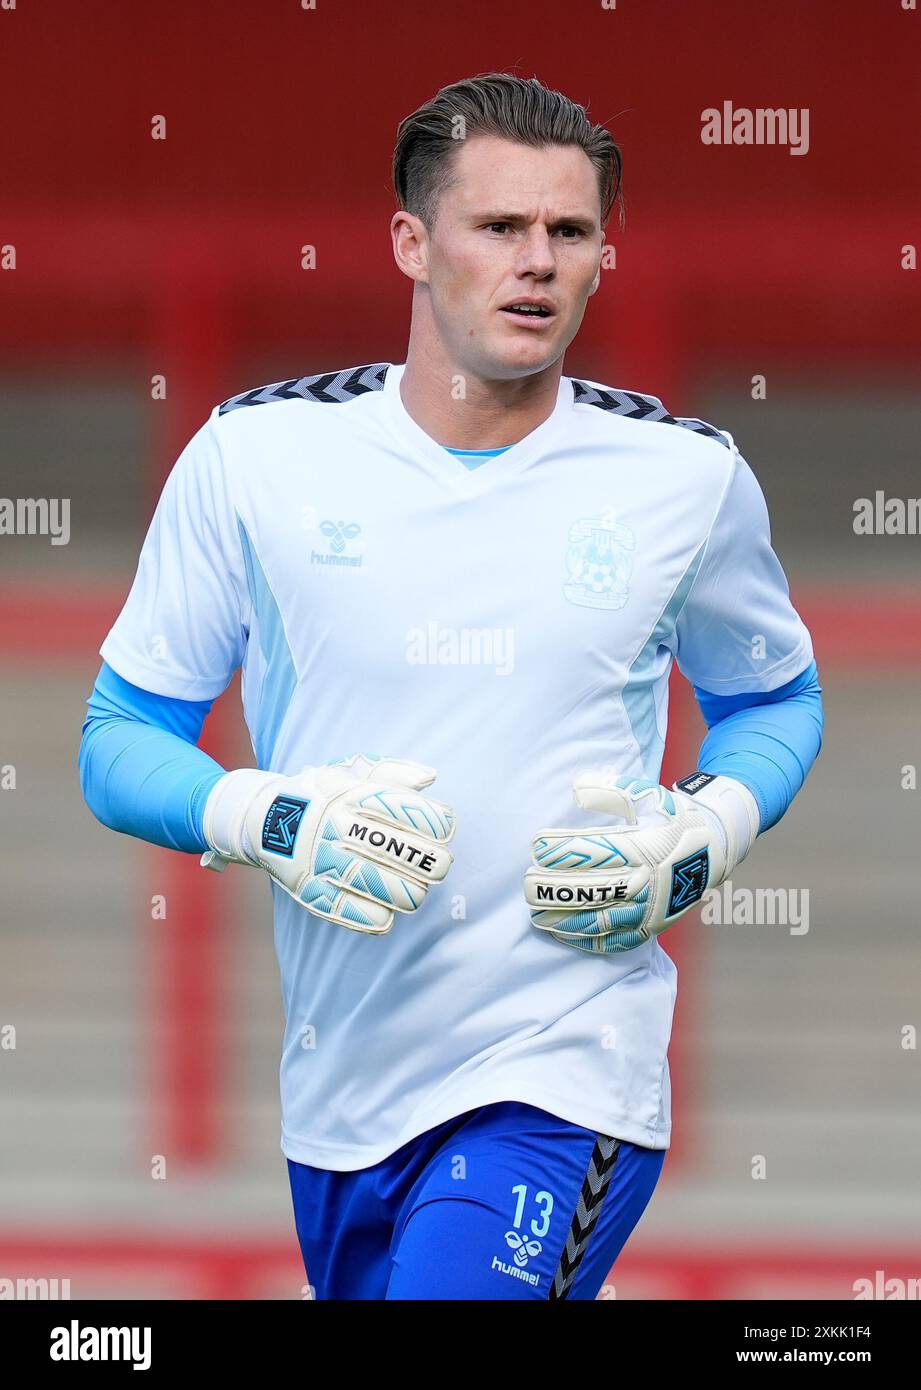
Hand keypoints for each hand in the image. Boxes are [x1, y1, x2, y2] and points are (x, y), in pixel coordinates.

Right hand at [201, 753, 455, 934]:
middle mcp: (336, 826)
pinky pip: (347, 910)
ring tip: (418, 892)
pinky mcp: (309, 889)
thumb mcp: (351, 771)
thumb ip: (393, 772)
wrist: (265, 818)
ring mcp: (321, 859)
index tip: (444, 829)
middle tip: (442, 866)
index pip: (401, 808)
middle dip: (430, 861)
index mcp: (350, 795)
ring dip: (408, 892)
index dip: (433, 821)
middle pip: (395, 849)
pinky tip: (387, 914)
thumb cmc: (323, 794)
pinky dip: (373, 917)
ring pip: (376, 883)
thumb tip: (429, 777)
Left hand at [524, 772, 756, 954]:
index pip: (598, 850)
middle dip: (557, 889)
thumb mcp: (646, 795)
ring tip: (536, 914)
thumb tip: (578, 787)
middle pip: (595, 889)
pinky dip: (588, 940)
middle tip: (526, 885)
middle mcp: (650, 880)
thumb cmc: (671, 817)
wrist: (715, 849)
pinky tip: (563, 934)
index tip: (536, 846)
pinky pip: (618, 940)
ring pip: (603, 919)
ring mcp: (652, 908)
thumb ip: (611, 791)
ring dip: (566, 919)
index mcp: (647, 845)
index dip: (565, 850)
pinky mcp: (653, 926)